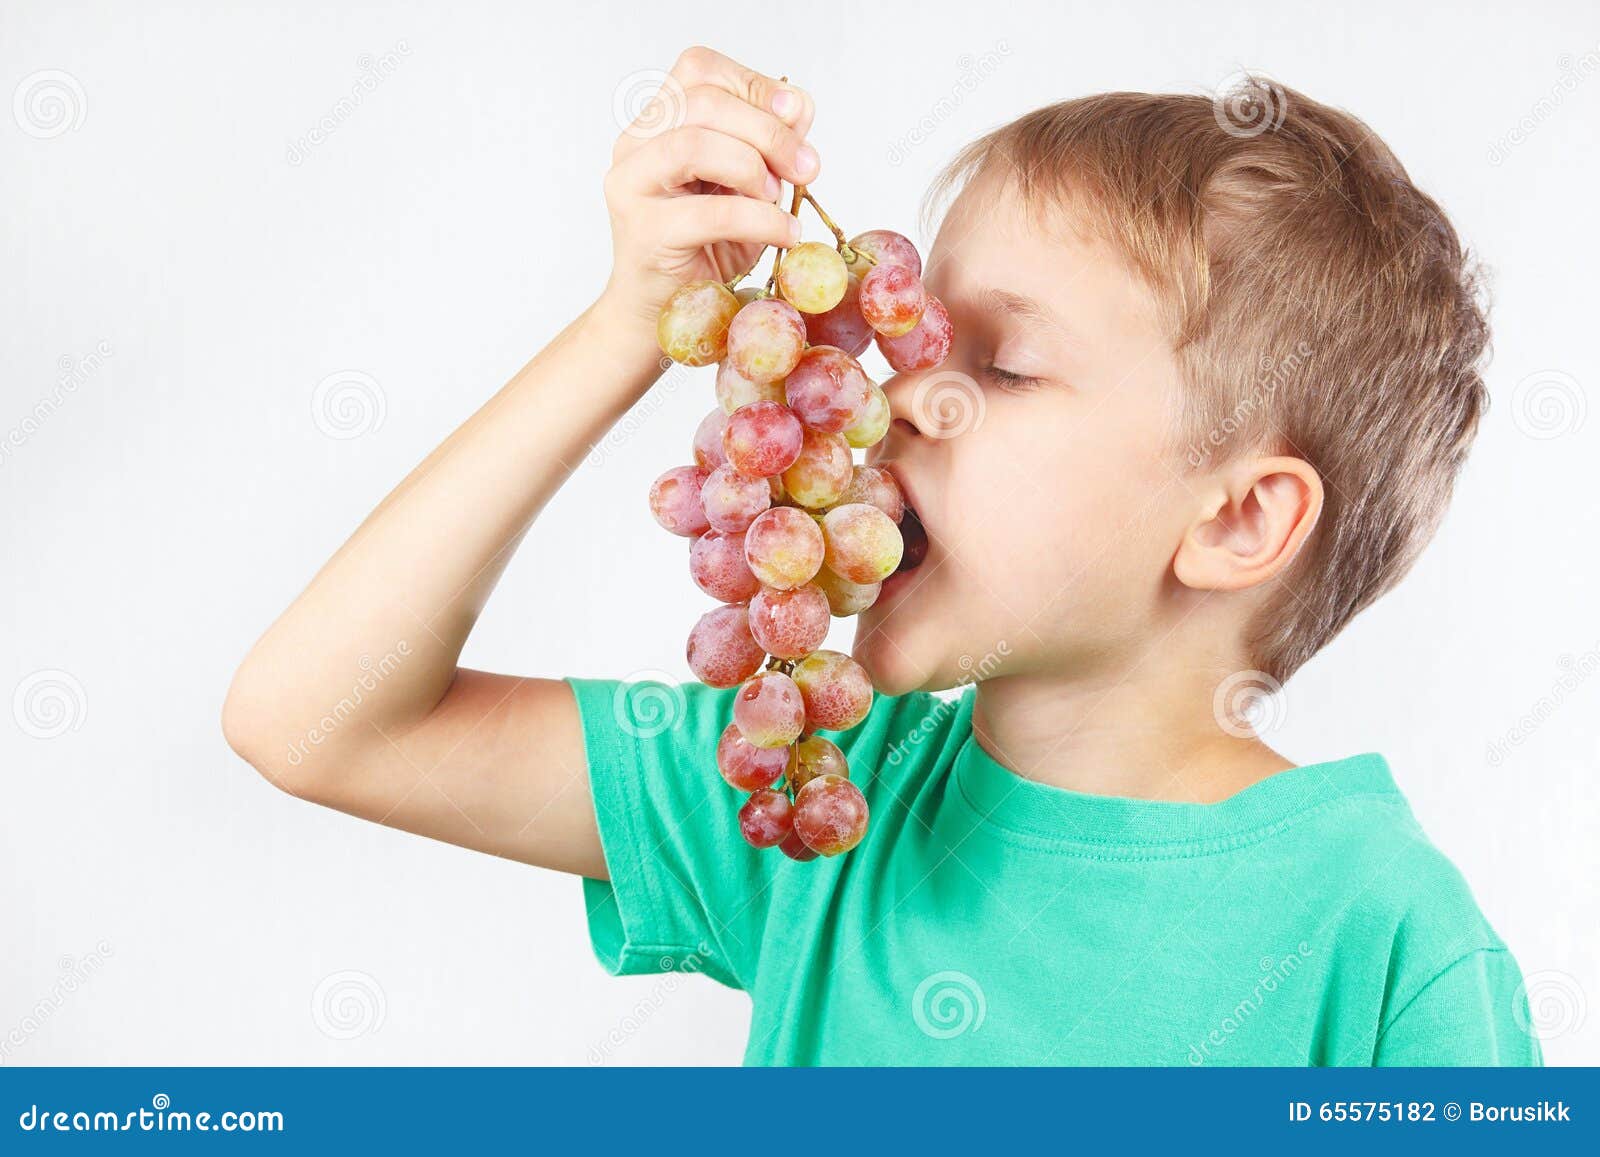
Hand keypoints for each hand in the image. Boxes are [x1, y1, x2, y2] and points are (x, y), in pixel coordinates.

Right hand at [598, 46, 820, 331]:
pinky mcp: (643, 230)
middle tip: (806, 168)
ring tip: (780, 199)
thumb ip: (771, 142)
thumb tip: (799, 106)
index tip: (797, 116)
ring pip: (695, 144)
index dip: (754, 84)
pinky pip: (710, 212)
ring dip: (755, 168)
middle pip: (702, 102)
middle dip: (768, 130)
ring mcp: (631, 184)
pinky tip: (785, 234)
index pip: (699, 69)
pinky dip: (760, 220)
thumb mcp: (750, 185)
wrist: (662, 310)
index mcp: (656, 120)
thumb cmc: (706, 245)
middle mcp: (634, 143)